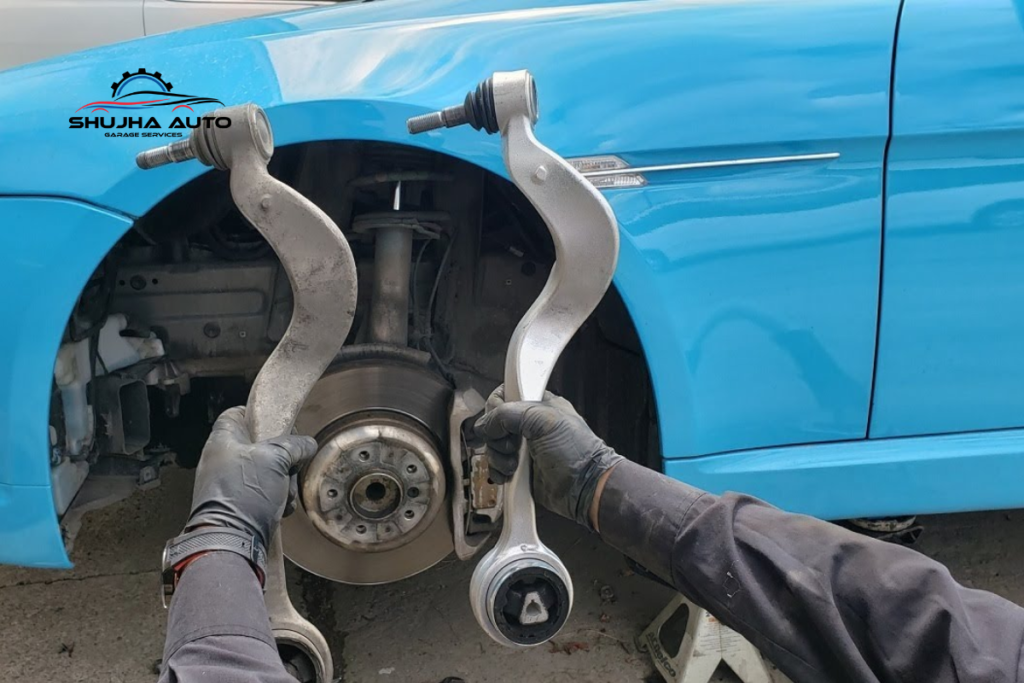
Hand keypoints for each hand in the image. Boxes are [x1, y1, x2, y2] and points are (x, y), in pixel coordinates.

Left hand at [185, 406, 317, 547]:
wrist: (231, 542)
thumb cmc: (243, 495)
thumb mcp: (276, 458)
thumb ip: (294, 445)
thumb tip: (307, 444)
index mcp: (223, 440)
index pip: (237, 414)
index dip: (258, 415)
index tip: (278, 423)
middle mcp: (223, 460)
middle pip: (262, 446)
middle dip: (283, 458)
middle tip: (290, 467)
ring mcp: (231, 483)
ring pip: (268, 471)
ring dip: (284, 482)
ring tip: (284, 494)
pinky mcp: (239, 504)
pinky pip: (265, 493)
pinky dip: (277, 499)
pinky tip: (280, 507)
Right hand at [474, 386, 624, 529]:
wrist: (585, 489)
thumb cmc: (577, 452)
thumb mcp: (544, 421)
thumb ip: (509, 414)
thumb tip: (485, 424)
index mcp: (539, 405)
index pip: (506, 395)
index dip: (497, 406)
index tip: (500, 420)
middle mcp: (529, 426)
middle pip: (494, 423)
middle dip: (497, 437)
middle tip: (513, 446)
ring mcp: (524, 448)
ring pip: (493, 446)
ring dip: (498, 457)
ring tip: (514, 465)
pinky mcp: (520, 470)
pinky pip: (497, 466)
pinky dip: (498, 471)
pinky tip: (509, 476)